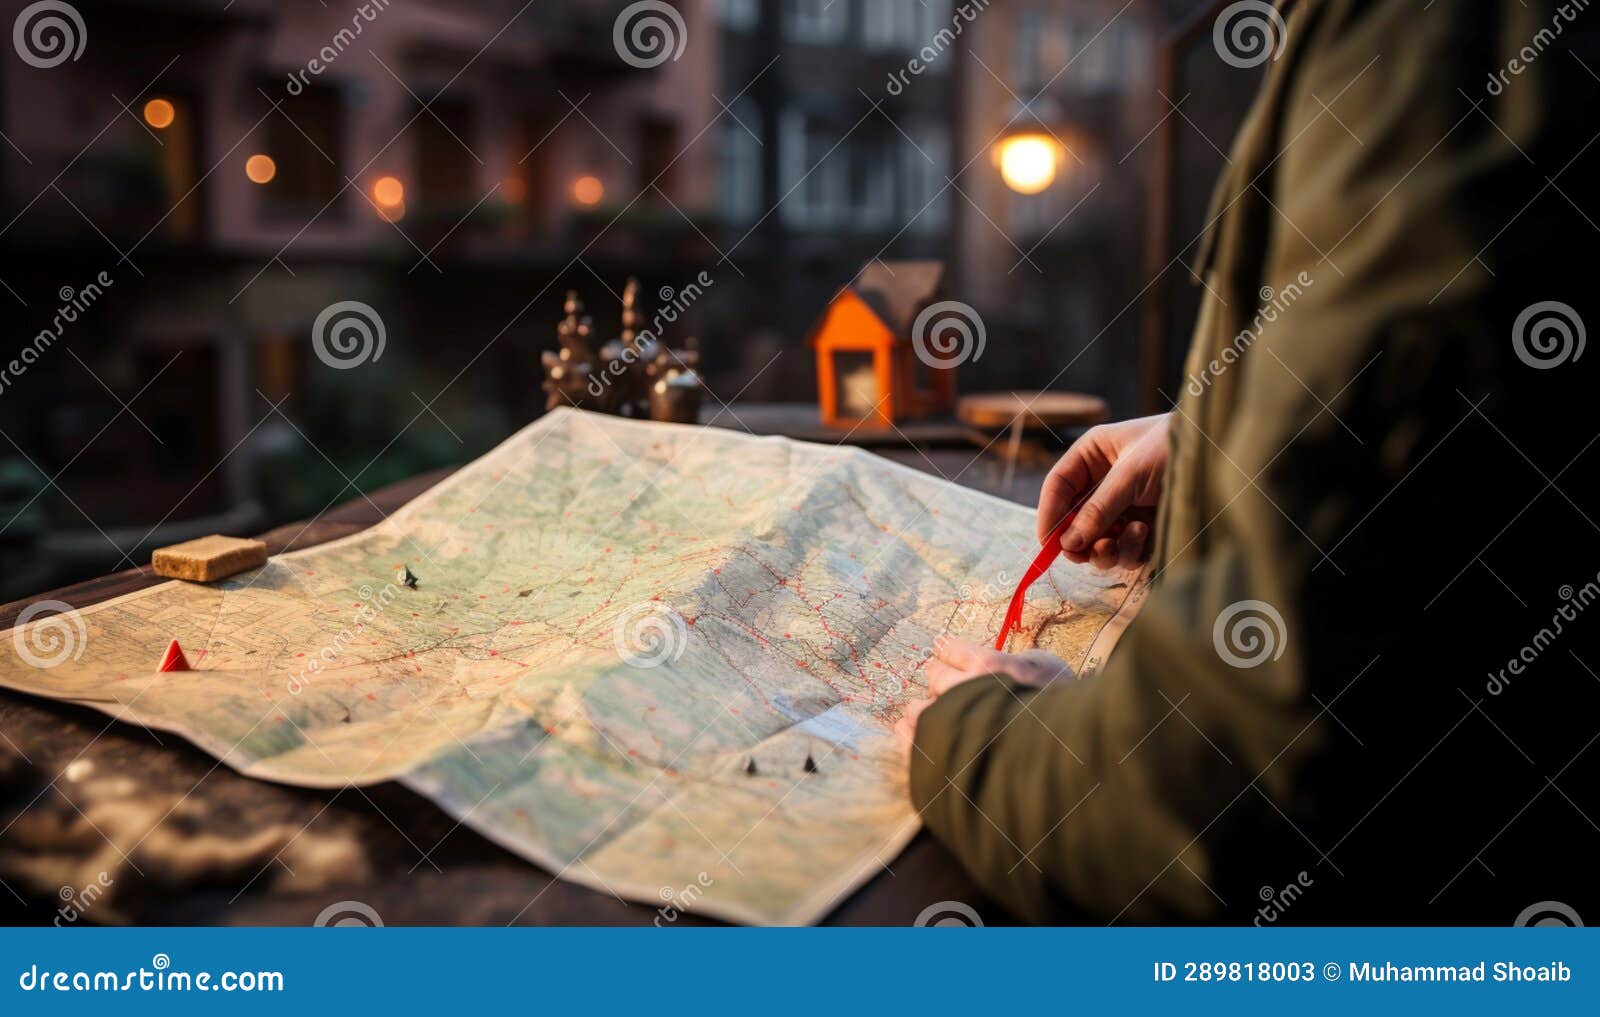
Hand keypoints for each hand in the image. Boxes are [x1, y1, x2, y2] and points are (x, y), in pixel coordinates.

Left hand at [895, 637, 1074, 761]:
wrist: (1069, 747)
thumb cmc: (1061, 702)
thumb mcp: (1043, 666)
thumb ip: (1014, 658)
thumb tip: (995, 655)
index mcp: (990, 666)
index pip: (951, 649)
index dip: (948, 652)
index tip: (943, 650)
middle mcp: (968, 690)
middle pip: (935, 676)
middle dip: (938, 677)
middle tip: (942, 682)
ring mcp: (957, 724)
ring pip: (920, 709)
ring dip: (921, 708)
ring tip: (923, 710)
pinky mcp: (949, 754)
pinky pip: (914, 741)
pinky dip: (907, 733)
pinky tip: (905, 729)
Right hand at [1038, 413, 1169, 568]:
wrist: (1223, 454)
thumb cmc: (1173, 448)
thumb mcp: (1129, 475)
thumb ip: (1097, 510)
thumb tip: (1066, 545)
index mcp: (1093, 456)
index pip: (1058, 487)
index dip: (1049, 515)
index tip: (1047, 544)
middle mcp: (1104, 483)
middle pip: (1073, 521)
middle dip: (1078, 539)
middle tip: (1083, 553)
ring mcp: (1124, 508)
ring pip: (1096, 542)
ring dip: (1105, 547)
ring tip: (1125, 537)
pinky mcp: (1145, 528)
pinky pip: (1124, 550)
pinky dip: (1130, 548)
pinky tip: (1144, 532)